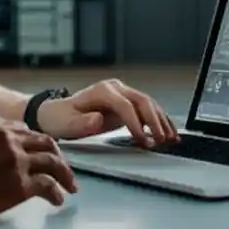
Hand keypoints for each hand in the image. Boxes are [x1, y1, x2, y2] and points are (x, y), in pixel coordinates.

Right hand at [0, 114, 77, 226]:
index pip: (24, 130)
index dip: (36, 143)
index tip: (41, 152)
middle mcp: (7, 137)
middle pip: (44, 142)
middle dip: (57, 155)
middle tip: (62, 167)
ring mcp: (15, 159)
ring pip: (52, 161)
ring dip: (64, 174)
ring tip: (69, 185)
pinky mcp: (18, 183)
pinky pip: (47, 185)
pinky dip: (55, 192)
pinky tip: (57, 199)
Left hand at [37, 79, 179, 146]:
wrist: (57, 114)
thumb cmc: (61, 119)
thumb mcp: (67, 124)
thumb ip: (82, 123)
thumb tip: (98, 119)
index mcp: (102, 91)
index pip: (125, 105)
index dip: (136, 122)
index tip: (143, 139)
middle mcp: (115, 89)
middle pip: (142, 101)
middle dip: (155, 120)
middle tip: (162, 140)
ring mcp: (122, 94)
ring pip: (149, 104)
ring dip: (162, 121)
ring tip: (171, 138)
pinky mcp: (127, 104)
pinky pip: (147, 110)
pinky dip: (159, 121)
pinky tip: (169, 133)